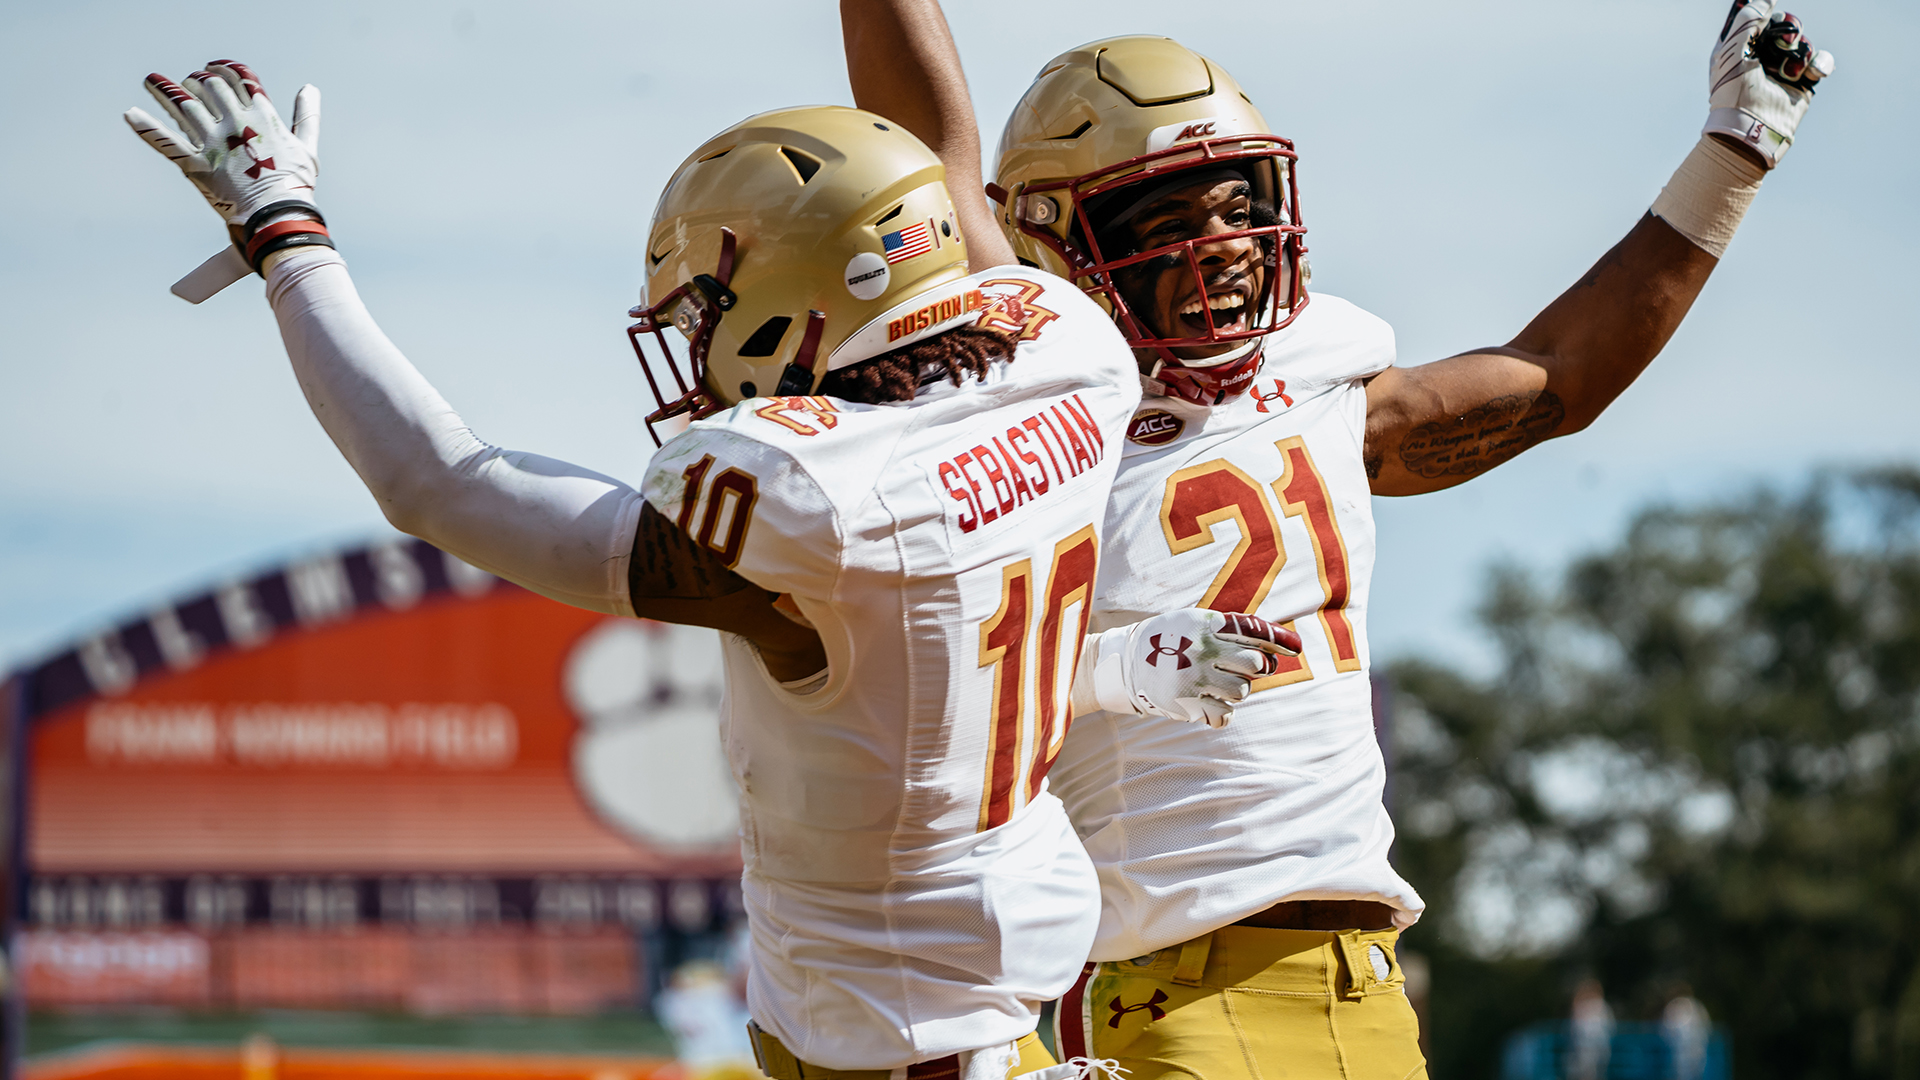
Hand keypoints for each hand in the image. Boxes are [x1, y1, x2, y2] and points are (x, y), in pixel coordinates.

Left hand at [125, 61, 320, 231]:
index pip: (239, 79)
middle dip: (198, 80)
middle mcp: (235, 123)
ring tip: (152, 80)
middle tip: (190, 83)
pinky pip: (166, 142)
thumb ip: (306, 115)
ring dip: (165, 90)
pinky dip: (145, 127)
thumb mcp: (306, 147)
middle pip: (210, 87)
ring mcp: (213, 143)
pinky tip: (130, 114)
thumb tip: (309, 88)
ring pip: (183, 105)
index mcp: (262, 116)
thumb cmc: (295, 186)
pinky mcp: (195, 164)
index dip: (224, 69)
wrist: (278, 218)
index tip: (214, 67)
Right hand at [1073, 609, 1301, 728]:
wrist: (1124, 664)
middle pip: (1256, 665)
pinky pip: (1225, 715)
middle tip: (1242, 670)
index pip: (1254, 632)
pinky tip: (1209, 704)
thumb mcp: (1193, 621)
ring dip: (1236, 690)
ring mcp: (1195, 678)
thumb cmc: (1167, 639)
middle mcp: (1204, 650)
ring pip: (1242, 691)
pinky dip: (1222, 713)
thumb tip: (1276, 643)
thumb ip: (1229, 627)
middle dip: (1255, 669)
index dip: (1279, 640)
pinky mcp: (1187, 703)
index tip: (1296, 648)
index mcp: (1207, 626)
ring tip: (1216, 685)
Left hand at [1705, 0, 1833, 168]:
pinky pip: (1820, 60)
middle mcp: (1762, 56)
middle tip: (1781, 43)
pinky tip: (1809, 73)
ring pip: (1804, 42)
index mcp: (1740, 47)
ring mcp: (1783, 69)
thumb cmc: (1733, 91)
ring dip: (1798, 53)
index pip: (1758, 18)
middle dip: (1787, 31)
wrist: (1750, 128)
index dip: (1766, 11)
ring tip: (1786, 72)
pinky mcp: (1803, 82)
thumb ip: (1748, 19)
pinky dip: (1818, 63)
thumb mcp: (1732, 49)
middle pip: (1787, 25)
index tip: (1772, 12)